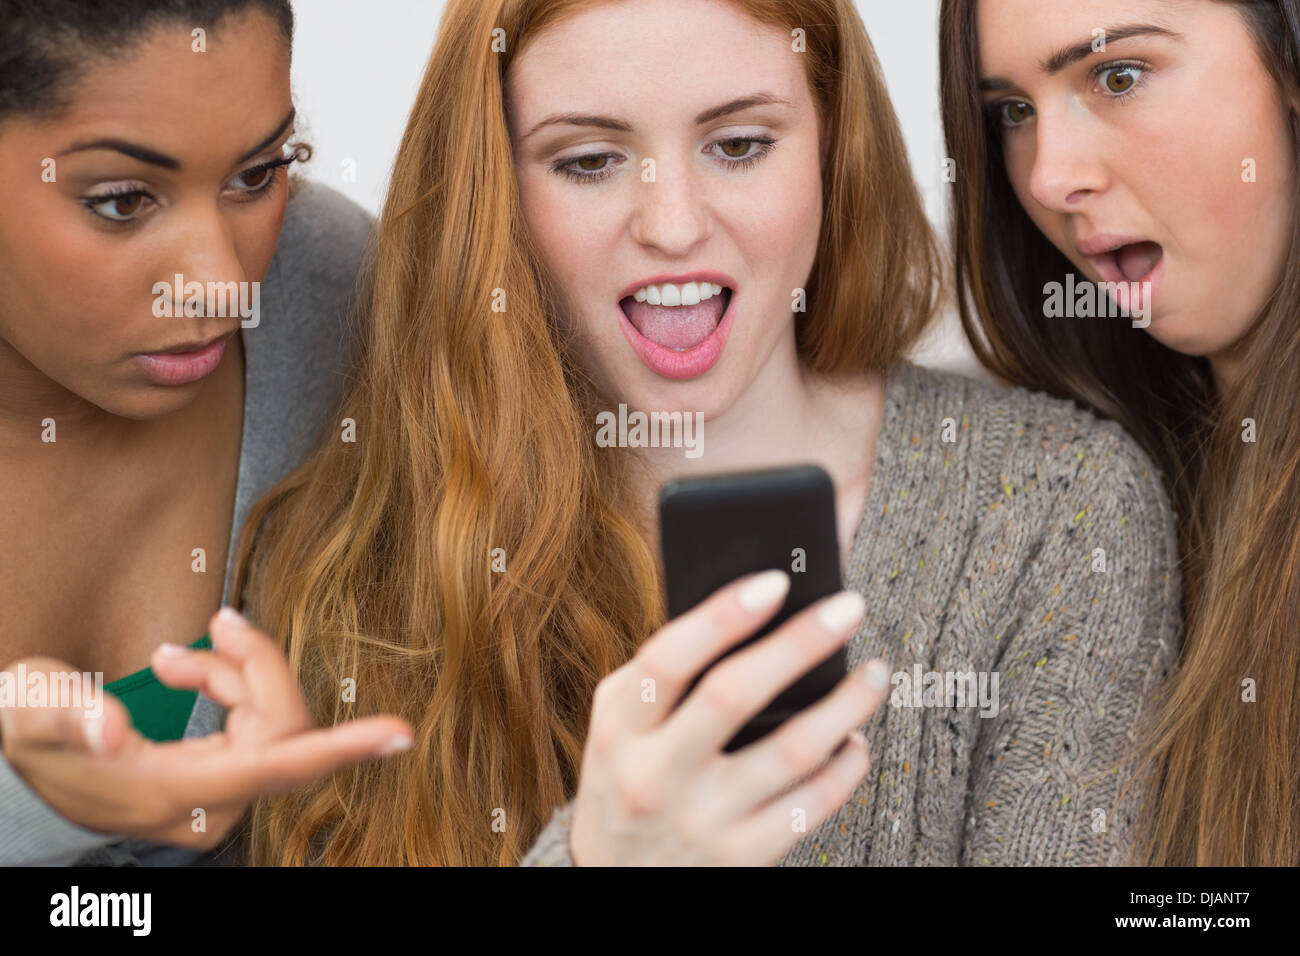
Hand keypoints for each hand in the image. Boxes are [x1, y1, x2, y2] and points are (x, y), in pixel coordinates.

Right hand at [0, 607, 412, 850]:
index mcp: (174, 793)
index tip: (398, 732)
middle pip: (281, 726)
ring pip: (267, 720)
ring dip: (231, 672)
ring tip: (171, 654)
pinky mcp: (215, 776)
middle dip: (256, 666)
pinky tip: (182, 667)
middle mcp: (207, 802)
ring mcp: (215, 793)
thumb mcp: (30, 709)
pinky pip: (250, 724)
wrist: (17, 763)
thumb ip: (66, 713)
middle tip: (219, 620)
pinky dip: (224, 685)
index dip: (341, 748)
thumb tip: (111, 727)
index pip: (279, 766)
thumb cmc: (24, 732)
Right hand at [568, 570, 889, 864]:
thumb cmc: (628, 775)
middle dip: (800, 643)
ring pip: (792, 751)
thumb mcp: (620, 722)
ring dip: (846, 704)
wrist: (615, 880)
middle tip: (850, 607)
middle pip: (735, 694)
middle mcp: (654, 774)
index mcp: (618, 726)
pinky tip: (856, 739)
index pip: (668, 659)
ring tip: (876, 672)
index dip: (723, 615)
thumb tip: (754, 601)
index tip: (775, 581)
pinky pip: (811, 805)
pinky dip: (845, 766)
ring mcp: (700, 820)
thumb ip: (665, 670)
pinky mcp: (741, 857)